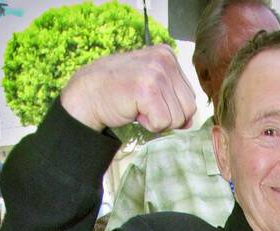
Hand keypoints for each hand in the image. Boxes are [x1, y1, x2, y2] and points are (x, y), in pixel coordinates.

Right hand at [61, 44, 195, 133]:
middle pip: (188, 108)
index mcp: (168, 54)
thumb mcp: (152, 85)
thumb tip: (191, 122)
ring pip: (177, 118)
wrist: (88, 94)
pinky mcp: (147, 89)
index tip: (150, 102)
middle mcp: (164, 59)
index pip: (190, 97)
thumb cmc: (120, 92)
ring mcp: (156, 73)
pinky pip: (163, 122)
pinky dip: (149, 125)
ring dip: (157, 121)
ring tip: (138, 107)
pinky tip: (134, 111)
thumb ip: (173, 97)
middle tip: (145, 107)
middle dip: (168, 117)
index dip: (172, 109)